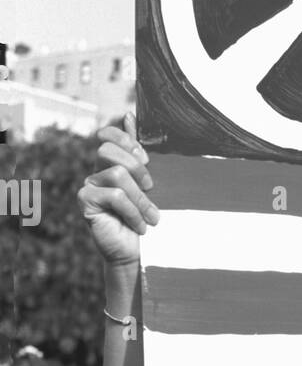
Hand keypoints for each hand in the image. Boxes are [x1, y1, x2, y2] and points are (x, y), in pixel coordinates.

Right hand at [77, 113, 158, 265]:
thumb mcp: (147, 183)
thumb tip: (129, 114)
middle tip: (151, 189)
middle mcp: (96, 171)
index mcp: (111, 164)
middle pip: (109, 152)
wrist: (134, 250)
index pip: (108, 135)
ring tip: (151, 218)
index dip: (125, 139)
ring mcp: (88, 185)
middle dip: (137, 169)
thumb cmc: (142, 217)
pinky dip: (133, 211)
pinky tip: (139, 226)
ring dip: (141, 199)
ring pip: (117, 175)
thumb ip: (137, 152)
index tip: (146, 158)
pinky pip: (114, 196)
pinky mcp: (85, 201)